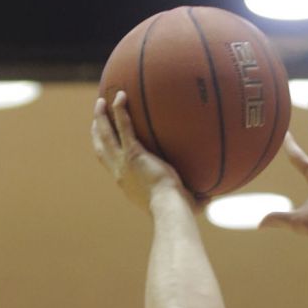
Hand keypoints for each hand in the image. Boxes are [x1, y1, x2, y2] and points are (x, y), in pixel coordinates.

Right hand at [91, 91, 191, 213]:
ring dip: (101, 117)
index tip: (108, 142)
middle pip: (101, 147)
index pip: (112, 165)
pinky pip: (123, 125)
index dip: (107, 152)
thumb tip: (210, 197)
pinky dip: (119, 110)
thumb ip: (194, 198)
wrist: (169, 209)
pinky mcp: (132, 152)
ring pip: (105, 134)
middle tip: (97, 117)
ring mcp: (123, 162)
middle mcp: (120, 173)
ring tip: (102, 101)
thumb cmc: (178, 212)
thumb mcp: (182, 204)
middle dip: (97, 131)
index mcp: (127, 184)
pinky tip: (121, 95)